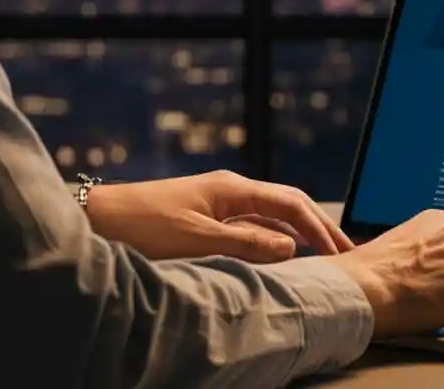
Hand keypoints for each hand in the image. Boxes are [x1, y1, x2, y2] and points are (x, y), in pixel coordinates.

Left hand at [84, 171, 352, 262]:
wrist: (98, 217)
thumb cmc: (144, 226)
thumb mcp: (198, 239)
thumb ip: (246, 242)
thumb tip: (291, 246)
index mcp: (233, 189)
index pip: (292, 205)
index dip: (319, 229)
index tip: (341, 253)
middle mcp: (230, 189)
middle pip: (288, 203)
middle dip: (319, 226)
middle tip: (345, 250)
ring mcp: (218, 200)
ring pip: (272, 212)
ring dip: (300, 230)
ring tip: (322, 251)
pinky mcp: (206, 213)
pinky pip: (254, 221)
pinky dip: (276, 234)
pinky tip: (281, 251)